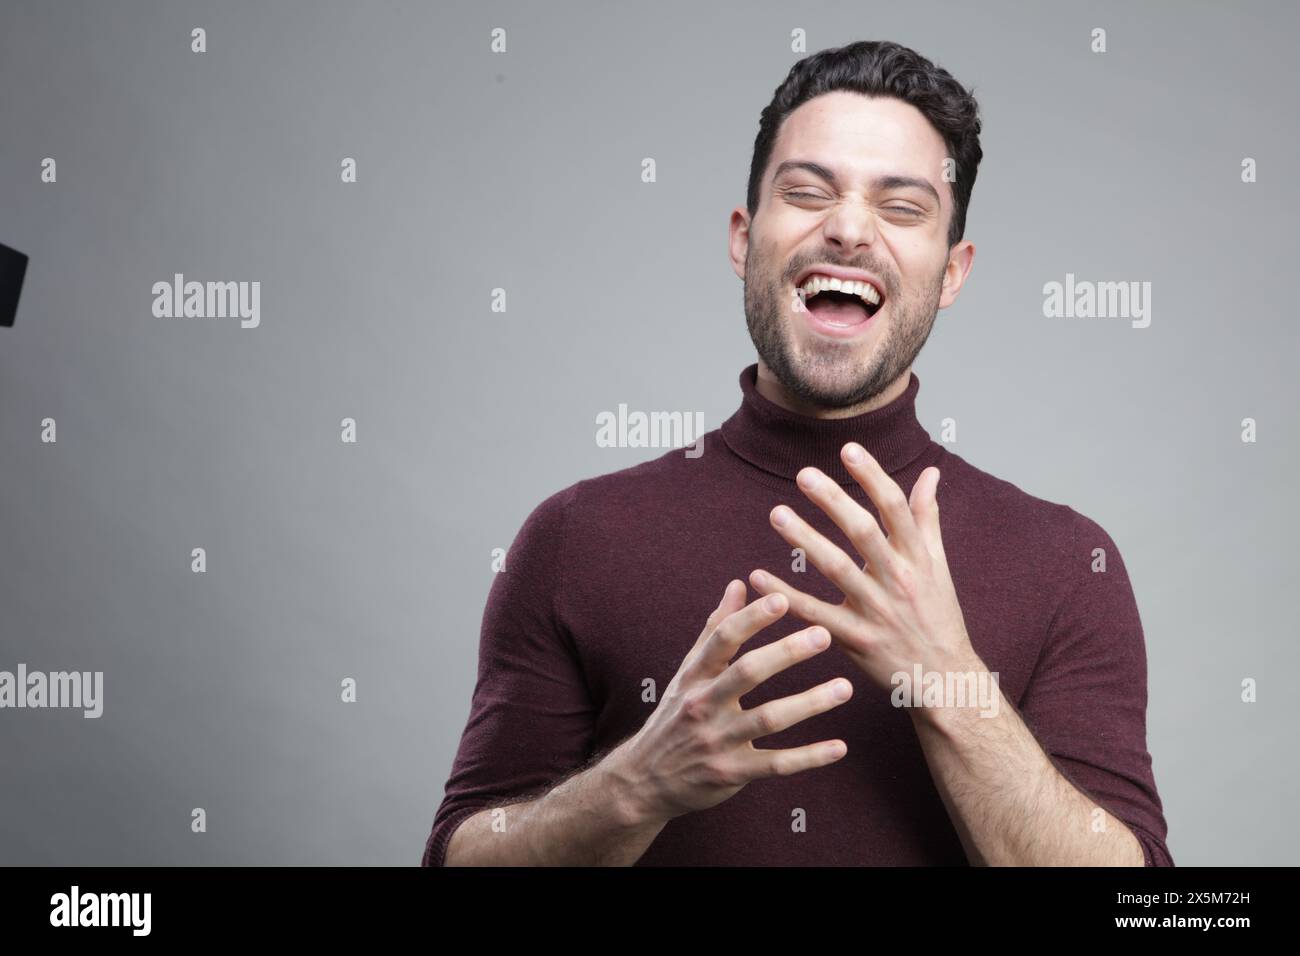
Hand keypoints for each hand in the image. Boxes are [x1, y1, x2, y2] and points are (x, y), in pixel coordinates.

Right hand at [616, 579, 852, 824]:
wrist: (645, 779)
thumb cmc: (674, 716)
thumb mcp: (688, 672)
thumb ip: (716, 628)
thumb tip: (739, 584)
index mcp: (694, 675)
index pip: (723, 639)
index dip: (752, 618)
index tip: (783, 598)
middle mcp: (703, 704)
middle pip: (748, 673)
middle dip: (787, 652)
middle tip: (824, 635)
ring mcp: (717, 740)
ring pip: (768, 718)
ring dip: (809, 703)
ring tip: (845, 688)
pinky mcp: (732, 773)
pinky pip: (776, 764)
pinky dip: (809, 757)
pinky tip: (840, 748)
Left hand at [749, 442, 980, 692]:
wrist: (945, 679)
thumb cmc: (938, 615)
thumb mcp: (939, 565)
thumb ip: (928, 517)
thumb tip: (930, 473)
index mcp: (918, 558)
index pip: (895, 508)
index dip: (873, 476)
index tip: (848, 449)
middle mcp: (899, 580)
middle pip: (864, 533)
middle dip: (834, 502)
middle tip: (803, 475)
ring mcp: (877, 611)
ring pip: (836, 570)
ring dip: (804, 541)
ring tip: (776, 514)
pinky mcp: (855, 640)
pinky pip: (814, 614)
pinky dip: (785, 595)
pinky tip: (757, 575)